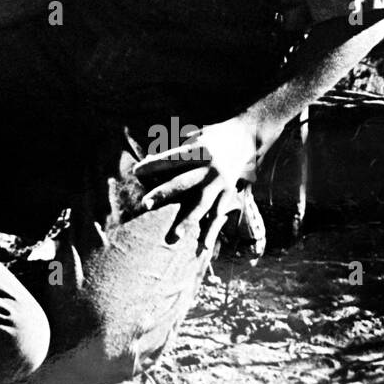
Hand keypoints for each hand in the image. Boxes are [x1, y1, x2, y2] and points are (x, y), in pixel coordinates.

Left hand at [131, 116, 260, 252]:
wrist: (246, 136)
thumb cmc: (211, 135)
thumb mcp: (193, 135)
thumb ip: (173, 149)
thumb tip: (149, 159)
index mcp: (199, 150)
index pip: (173, 158)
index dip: (155, 165)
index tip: (136, 171)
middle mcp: (210, 168)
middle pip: (184, 183)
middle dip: (164, 194)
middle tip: (145, 204)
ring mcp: (220, 183)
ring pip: (201, 205)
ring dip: (186, 222)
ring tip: (172, 238)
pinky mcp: (229, 194)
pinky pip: (218, 215)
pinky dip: (211, 231)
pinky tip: (203, 248)